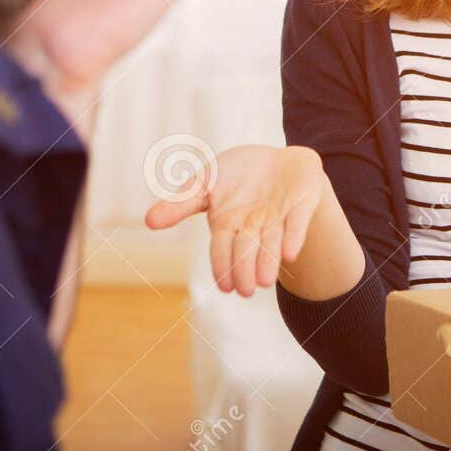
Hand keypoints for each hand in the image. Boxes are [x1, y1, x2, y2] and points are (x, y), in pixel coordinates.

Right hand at [144, 144, 326, 297]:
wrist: (278, 161)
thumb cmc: (236, 174)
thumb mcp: (204, 182)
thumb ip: (180, 202)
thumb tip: (148, 221)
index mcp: (229, 226)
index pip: (222, 248)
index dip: (223, 266)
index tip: (225, 286)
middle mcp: (254, 228)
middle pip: (248, 250)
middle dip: (246, 268)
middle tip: (247, 290)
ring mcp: (279, 218)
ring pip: (273, 242)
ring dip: (269, 260)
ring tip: (265, 280)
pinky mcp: (302, 205)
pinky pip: (298, 222)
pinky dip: (294, 237)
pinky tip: (291, 253)